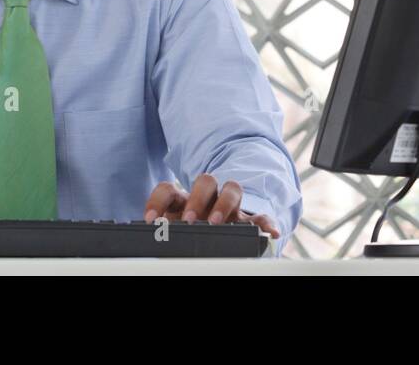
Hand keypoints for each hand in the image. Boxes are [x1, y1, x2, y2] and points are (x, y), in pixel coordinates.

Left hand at [142, 174, 280, 238]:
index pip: (169, 190)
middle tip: (189, 220)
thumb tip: (148, 231)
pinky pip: (260, 216)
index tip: (151, 220)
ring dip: (224, 202)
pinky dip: (265, 222)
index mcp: (183, 201)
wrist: (213, 238)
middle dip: (196, 199)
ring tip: (217, 221)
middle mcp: (207, 198)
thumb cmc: (188, 235)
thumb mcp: (174, 234)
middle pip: (204, 181)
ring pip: (232, 188)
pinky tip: (270, 232)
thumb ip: (163, 232)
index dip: (157, 201)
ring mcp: (229, 207)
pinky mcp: (248, 220)